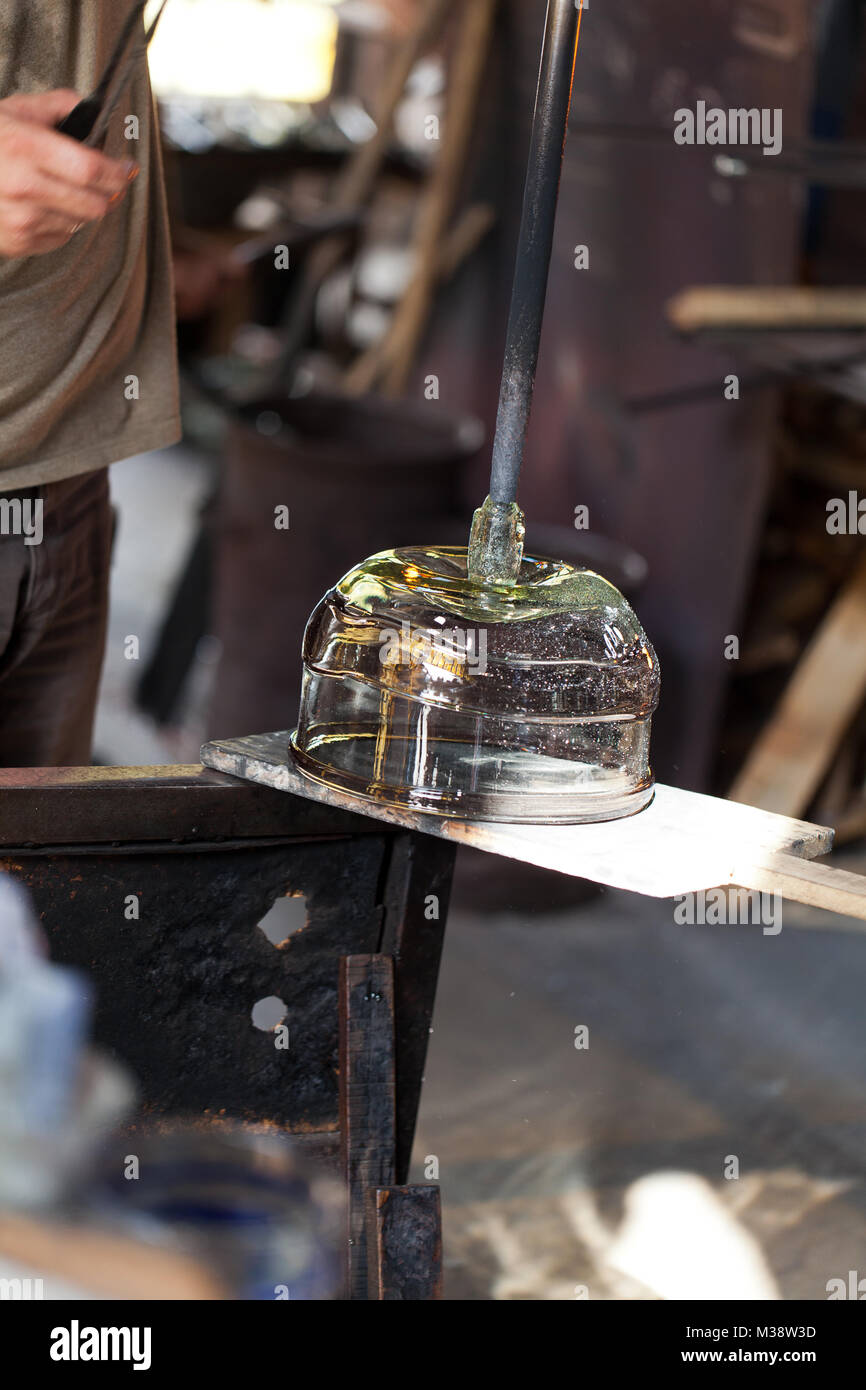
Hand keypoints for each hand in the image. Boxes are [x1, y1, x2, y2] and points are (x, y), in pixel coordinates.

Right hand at [0, 90, 137, 257]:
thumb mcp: (13, 111)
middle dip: (108, 193)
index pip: (91, 168)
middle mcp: (24, 186)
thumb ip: (55, 105)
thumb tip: (89, 108)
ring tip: (65, 190)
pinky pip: (60, 238)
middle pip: (94, 204)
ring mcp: (20, 219)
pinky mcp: (17, 242)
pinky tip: (43, 207)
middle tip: (109, 182)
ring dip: (82, 208)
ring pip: (80, 223)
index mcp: (25, 147)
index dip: (118, 171)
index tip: (129, 168)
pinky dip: (61, 223)